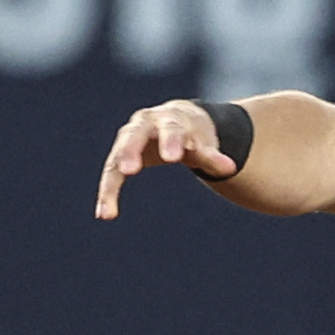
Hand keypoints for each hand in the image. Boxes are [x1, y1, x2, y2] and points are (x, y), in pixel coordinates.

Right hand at [95, 100, 237, 219]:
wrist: (180, 121)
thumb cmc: (194, 135)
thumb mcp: (204, 143)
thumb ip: (214, 156)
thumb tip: (230, 168)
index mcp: (171, 119)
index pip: (171, 128)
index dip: (170, 141)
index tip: (171, 158)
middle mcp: (145, 124)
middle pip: (135, 134)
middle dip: (131, 151)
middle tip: (130, 170)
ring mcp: (130, 138)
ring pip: (117, 155)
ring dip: (112, 182)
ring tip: (109, 210)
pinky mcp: (121, 155)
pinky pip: (111, 173)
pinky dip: (107, 193)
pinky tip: (105, 215)